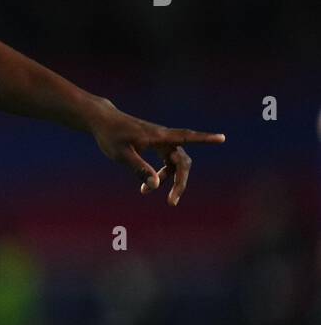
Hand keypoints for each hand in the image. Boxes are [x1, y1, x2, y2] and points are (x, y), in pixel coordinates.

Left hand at [88, 99, 224, 205]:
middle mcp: (164, 137)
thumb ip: (139, 168)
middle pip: (182, 161)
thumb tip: (156, 185)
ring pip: (174, 163)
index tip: (222, 138)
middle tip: (172, 202)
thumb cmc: (110, 136)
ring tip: (145, 193)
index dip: (205, 139)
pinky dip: (160, 174)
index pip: (186, 137)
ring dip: (168, 179)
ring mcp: (161, 141)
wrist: (103, 121)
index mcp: (158, 136)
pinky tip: (146, 187)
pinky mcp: (156, 145)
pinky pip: (167, 162)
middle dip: (180, 181)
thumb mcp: (121, 154)